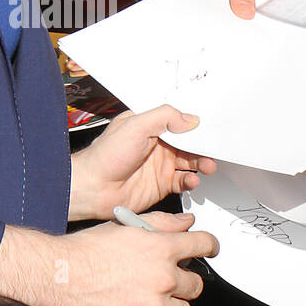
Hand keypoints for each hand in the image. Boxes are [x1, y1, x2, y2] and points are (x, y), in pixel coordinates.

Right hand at [54, 213, 216, 305]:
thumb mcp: (125, 226)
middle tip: (169, 281)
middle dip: (185, 282)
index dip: (210, 247)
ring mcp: (154, 304)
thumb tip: (186, 222)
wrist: (59, 275)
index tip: (209, 251)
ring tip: (161, 303)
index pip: (203, 245)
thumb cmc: (84, 251)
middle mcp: (162, 276)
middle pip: (196, 284)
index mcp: (160, 247)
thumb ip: (160, 223)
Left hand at [69, 106, 216, 222]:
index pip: (178, 122)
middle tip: (212, 151)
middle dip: (203, 147)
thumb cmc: (105, 156)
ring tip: (206, 166)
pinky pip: (183, 182)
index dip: (194, 126)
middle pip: (188, 144)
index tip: (209, 129)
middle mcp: (156, 145)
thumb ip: (164, 117)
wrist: (93, 188)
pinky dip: (191, 181)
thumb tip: (189, 119)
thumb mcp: (135, 126)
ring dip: (201, 164)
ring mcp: (159, 166)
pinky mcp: (161, 185)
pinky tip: (192, 180)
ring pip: (189, 163)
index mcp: (149, 126)